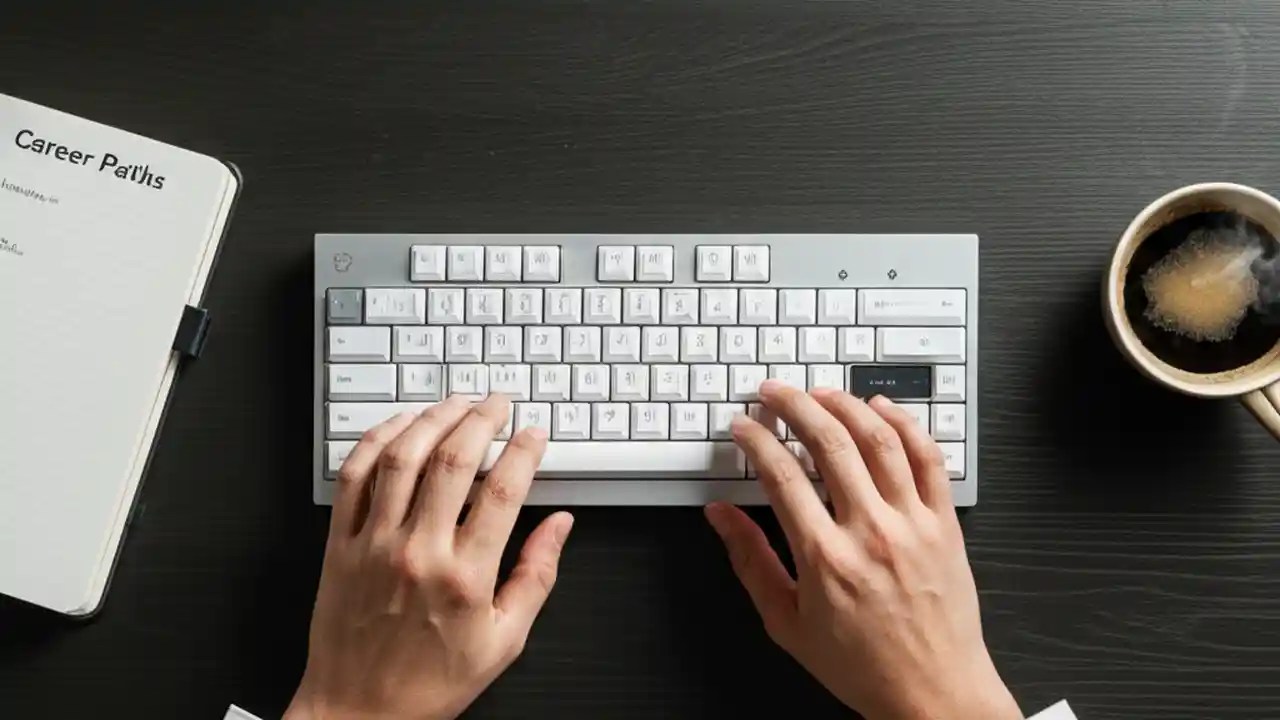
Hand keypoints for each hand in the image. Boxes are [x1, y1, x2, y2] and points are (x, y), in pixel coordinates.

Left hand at [286, 395, 573, 719]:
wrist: (357, 712)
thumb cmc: (429, 683)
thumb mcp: (504, 641)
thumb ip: (537, 576)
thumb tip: (560, 525)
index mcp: (466, 577)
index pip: (503, 491)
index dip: (523, 450)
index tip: (533, 434)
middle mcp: (419, 552)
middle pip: (452, 460)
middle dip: (481, 418)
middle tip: (497, 402)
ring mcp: (374, 544)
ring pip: (402, 457)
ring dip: (432, 418)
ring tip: (455, 404)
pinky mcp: (339, 544)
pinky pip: (354, 477)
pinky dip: (376, 441)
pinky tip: (399, 427)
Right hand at [706, 381, 1019, 719]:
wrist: (934, 694)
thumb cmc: (863, 666)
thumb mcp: (787, 623)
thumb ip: (750, 561)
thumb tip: (720, 517)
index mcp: (826, 559)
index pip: (782, 475)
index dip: (756, 440)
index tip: (744, 427)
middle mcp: (871, 533)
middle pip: (829, 443)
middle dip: (794, 405)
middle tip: (774, 392)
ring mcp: (914, 524)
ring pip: (879, 440)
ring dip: (845, 405)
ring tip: (820, 392)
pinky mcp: (946, 524)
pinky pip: (928, 458)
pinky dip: (905, 424)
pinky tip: (882, 410)